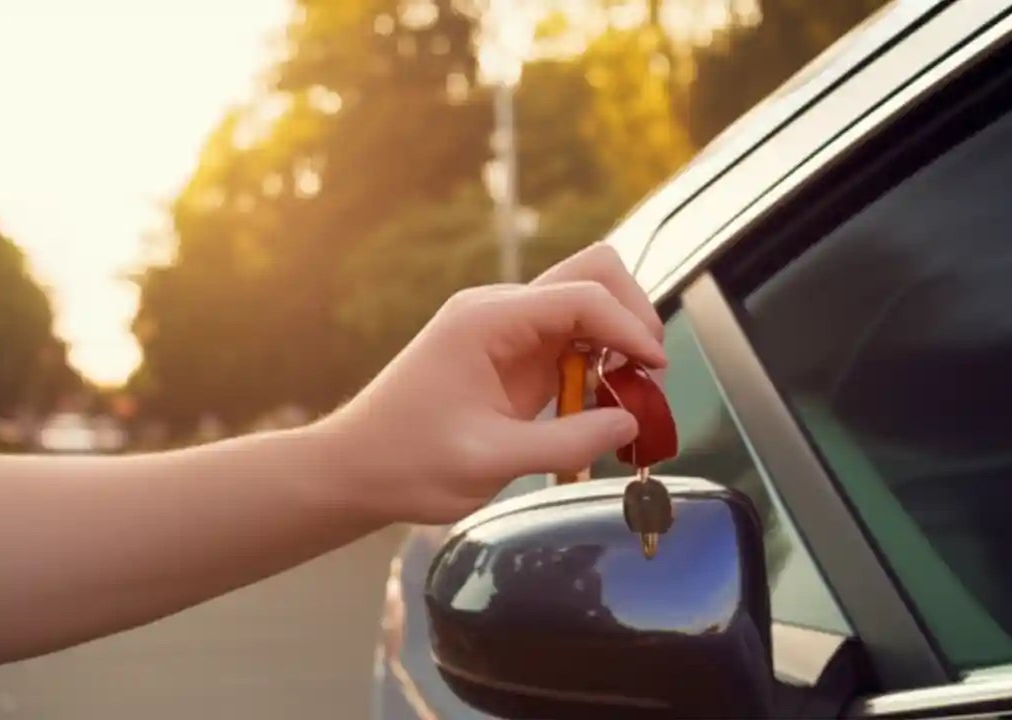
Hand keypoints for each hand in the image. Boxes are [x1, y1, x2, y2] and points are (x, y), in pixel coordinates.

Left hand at [327, 243, 665, 524]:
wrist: (355, 469)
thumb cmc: (406, 461)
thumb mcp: (490, 461)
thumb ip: (567, 441)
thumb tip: (630, 423)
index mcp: (487, 320)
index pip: (582, 296)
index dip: (630, 328)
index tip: (655, 372)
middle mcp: (499, 312)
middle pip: (592, 277)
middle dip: (632, 319)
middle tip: (646, 380)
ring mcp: (507, 331)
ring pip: (588, 307)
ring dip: (618, 345)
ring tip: (626, 402)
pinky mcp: (513, 357)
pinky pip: (572, 343)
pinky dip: (598, 368)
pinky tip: (600, 410)